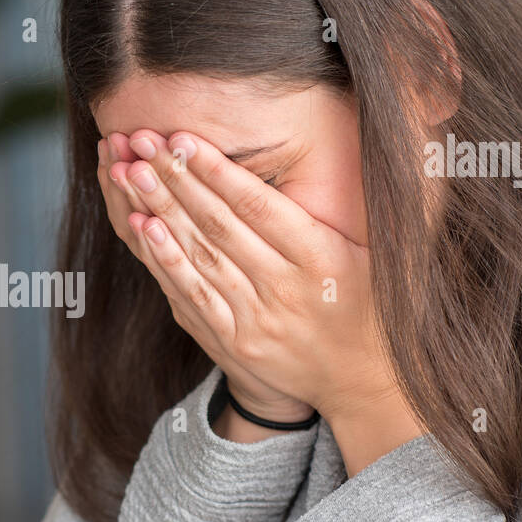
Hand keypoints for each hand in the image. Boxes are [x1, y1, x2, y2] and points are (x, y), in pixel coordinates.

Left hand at [118, 129, 426, 471]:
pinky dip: (165, 261)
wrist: (368, 385)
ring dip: (160, 211)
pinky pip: (193, 296)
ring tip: (130, 171)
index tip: (182, 138)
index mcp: (325, 259)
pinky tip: (140, 227)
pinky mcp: (237, 342)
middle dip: (175, 179)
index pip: (260, 207)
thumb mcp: (388, 253)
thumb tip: (391, 135)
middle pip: (220, 226)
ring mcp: (258, 318)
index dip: (216, 171)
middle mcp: (287, 288)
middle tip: (142, 140)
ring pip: (200, 257)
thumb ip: (373, 200)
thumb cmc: (378, 305)